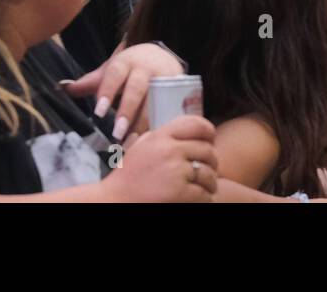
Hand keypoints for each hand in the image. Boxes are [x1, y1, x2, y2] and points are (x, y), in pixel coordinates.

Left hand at [63, 42, 184, 140]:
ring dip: (144, 124)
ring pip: (155, 102)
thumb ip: (91, 81)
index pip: (114, 75)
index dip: (107, 92)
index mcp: (126, 61)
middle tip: (117, 133)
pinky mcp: (179, 90)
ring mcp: (165, 78)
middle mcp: (146, 68)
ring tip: (132, 143)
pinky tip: (153, 141)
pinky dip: (162, 126)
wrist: (161, 55)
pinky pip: (171, 109)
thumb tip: (62, 86)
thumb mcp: (111, 69)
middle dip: (127, 111)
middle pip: (136, 89)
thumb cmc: (130, 67)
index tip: (98, 112)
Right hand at [102, 115, 218, 202]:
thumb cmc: (127, 176)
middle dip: (212, 162)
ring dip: (211, 182)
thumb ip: (161, 137)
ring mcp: (175, 171)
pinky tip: (200, 198)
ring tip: (207, 187)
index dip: (208, 132)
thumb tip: (186, 131)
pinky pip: (204, 193)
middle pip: (207, 150)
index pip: (196, 125)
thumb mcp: (140, 146)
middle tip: (210, 170)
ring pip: (208, 173)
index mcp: (160, 136)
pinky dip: (205, 197)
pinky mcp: (179, 192)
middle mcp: (169, 150)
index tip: (211, 141)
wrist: (114, 201)